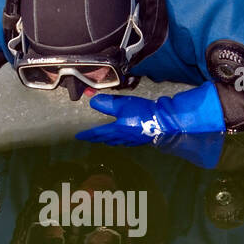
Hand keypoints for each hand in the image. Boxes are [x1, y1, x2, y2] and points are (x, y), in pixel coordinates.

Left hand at [76, 83, 225, 144]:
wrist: (164, 122)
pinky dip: (122, 140)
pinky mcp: (143, 138)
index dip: (88, 134)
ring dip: (110, 141)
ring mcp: (134, 139)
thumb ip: (107, 103)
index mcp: (116, 129)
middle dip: (98, 139)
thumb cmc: (142, 113)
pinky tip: (126, 139)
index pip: (98, 133)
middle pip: (107, 139)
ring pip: (118, 141)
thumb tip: (92, 101)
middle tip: (91, 138)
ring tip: (106, 140)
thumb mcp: (122, 104)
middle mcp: (123, 136)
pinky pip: (128, 141)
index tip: (79, 137)